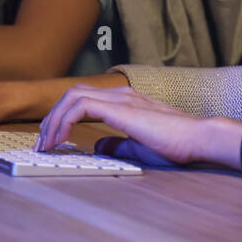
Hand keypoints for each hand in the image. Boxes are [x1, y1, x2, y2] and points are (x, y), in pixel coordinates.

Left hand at [39, 84, 210, 166]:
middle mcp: (120, 94)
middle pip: (73, 93)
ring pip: (72, 96)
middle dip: (52, 117)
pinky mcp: (120, 108)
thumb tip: (99, 145)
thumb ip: (118, 144)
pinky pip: (80, 106)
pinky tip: (62, 139)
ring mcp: (120, 98)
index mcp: (125, 101)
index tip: (54, 140)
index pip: (84, 98)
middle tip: (43, 141)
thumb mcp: (139, 147)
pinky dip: (65, 121)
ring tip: (47, 142)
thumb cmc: (176, 144)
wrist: (197, 138)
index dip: (63, 117)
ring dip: (54, 119)